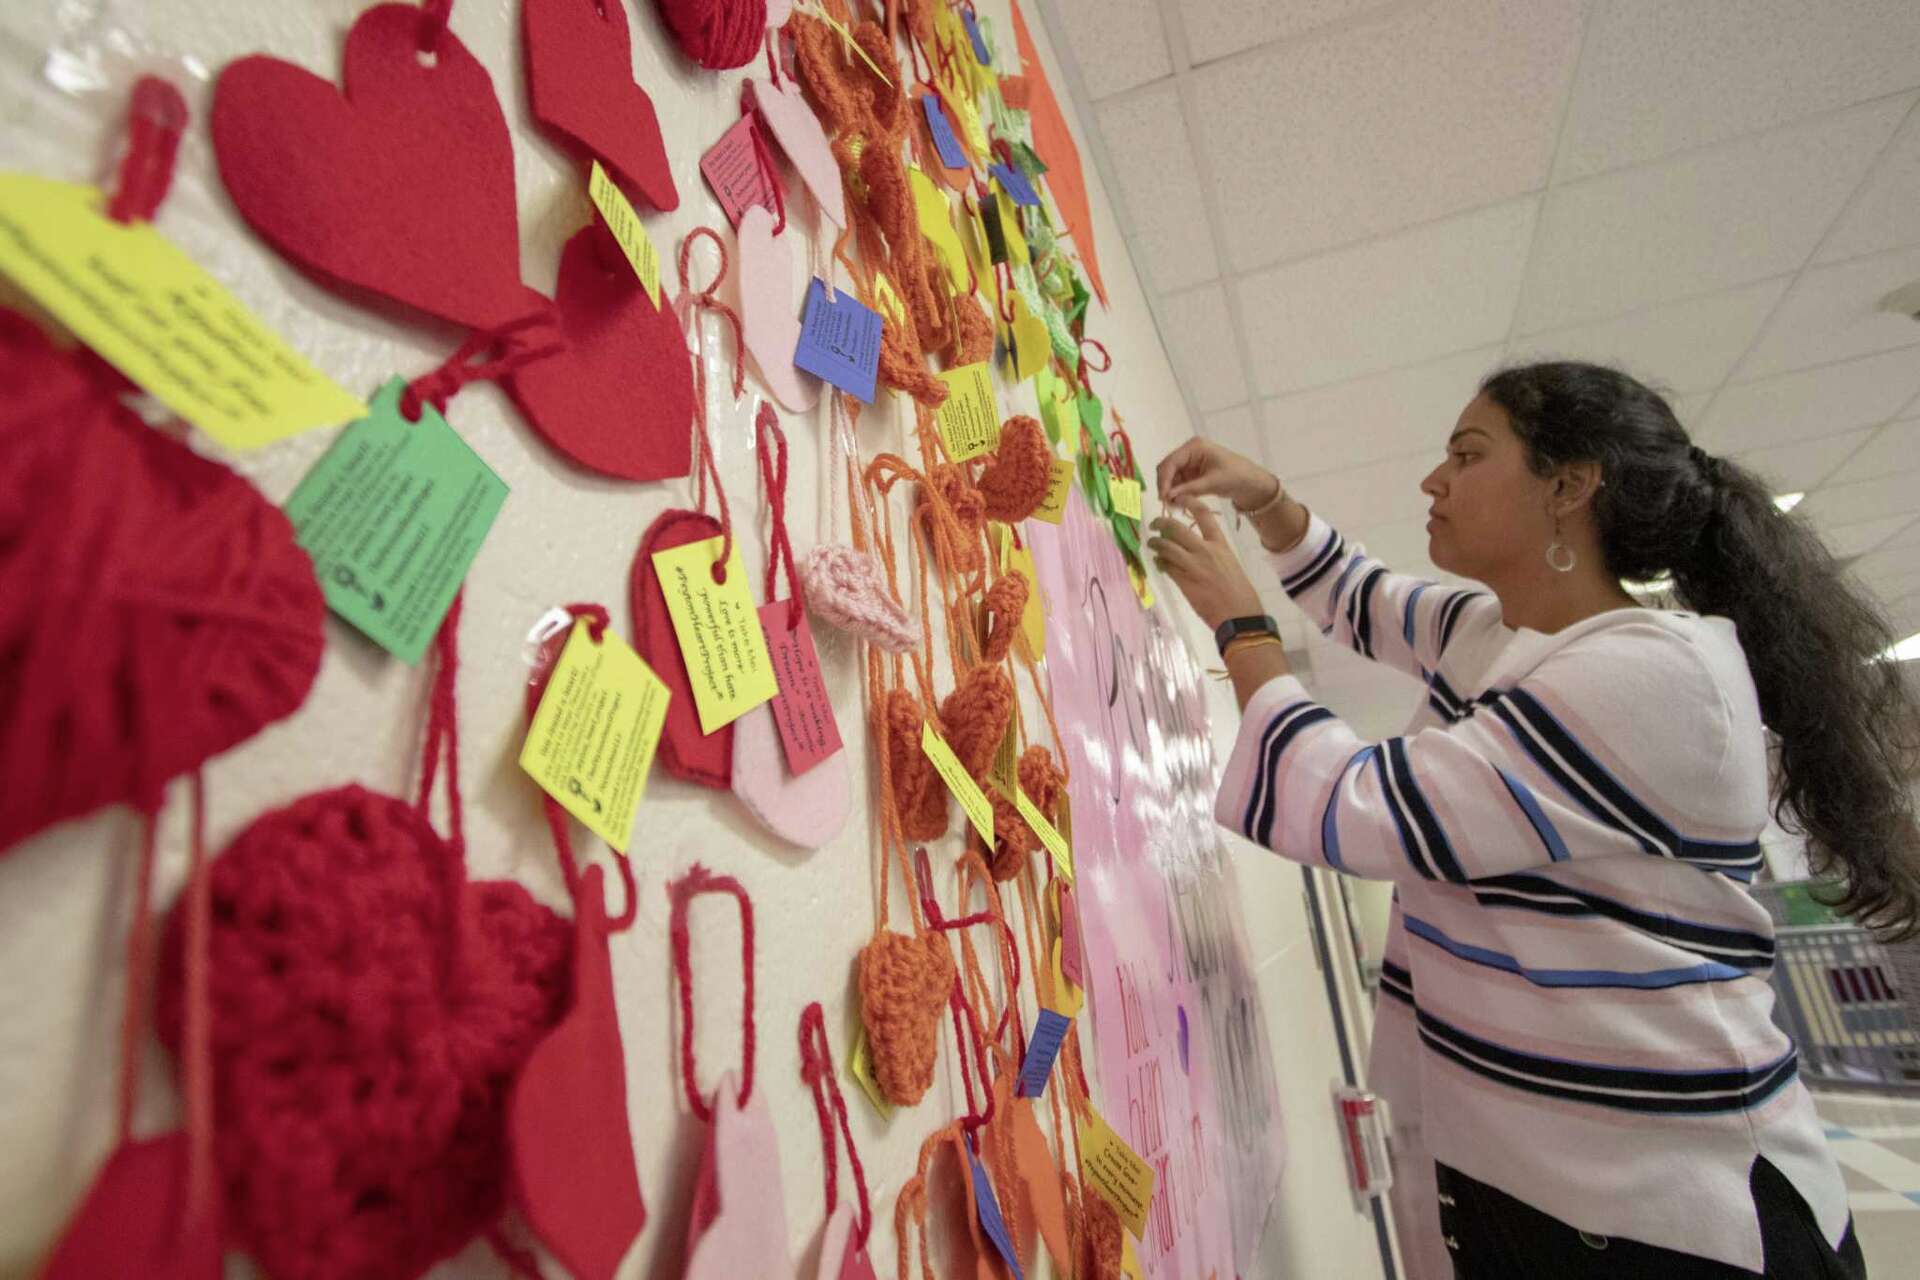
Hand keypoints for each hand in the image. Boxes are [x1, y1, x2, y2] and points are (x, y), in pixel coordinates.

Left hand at [1147, 505, 1264, 630]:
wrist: (1239, 615)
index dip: (1190, 502)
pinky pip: (1166, 567)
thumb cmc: (1240, 593)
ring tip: (1152, 544)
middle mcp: (1205, 551)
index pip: (1204, 515)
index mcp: (1221, 545)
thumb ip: (1212, 554)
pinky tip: (1159, 563)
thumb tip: (1194, 552)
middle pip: (1177, 529)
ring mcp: (1193, 566)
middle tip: (1155, 525)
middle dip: (1162, 524)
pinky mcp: (1184, 582)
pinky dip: (1160, 563)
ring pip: (1167, 547)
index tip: (1180, 498)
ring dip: (1156, 544)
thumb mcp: (1230, 565)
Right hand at [1155, 437, 1279, 510]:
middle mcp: (1189, 452)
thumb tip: (1168, 496)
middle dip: (1166, 486)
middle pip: (1167, 469)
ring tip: (1174, 507)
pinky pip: (1178, 484)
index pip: (1171, 462)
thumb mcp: (1213, 482)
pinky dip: (1177, 494)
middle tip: (1166, 504)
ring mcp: (1190, 463)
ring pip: (1171, 478)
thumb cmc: (1236, 476)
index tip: (1163, 497)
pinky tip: (1178, 504)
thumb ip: (1189, 488)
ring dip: (1171, 492)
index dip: (1164, 480)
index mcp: (1194, 447)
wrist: (1251, 483)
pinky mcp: (1192, 474)